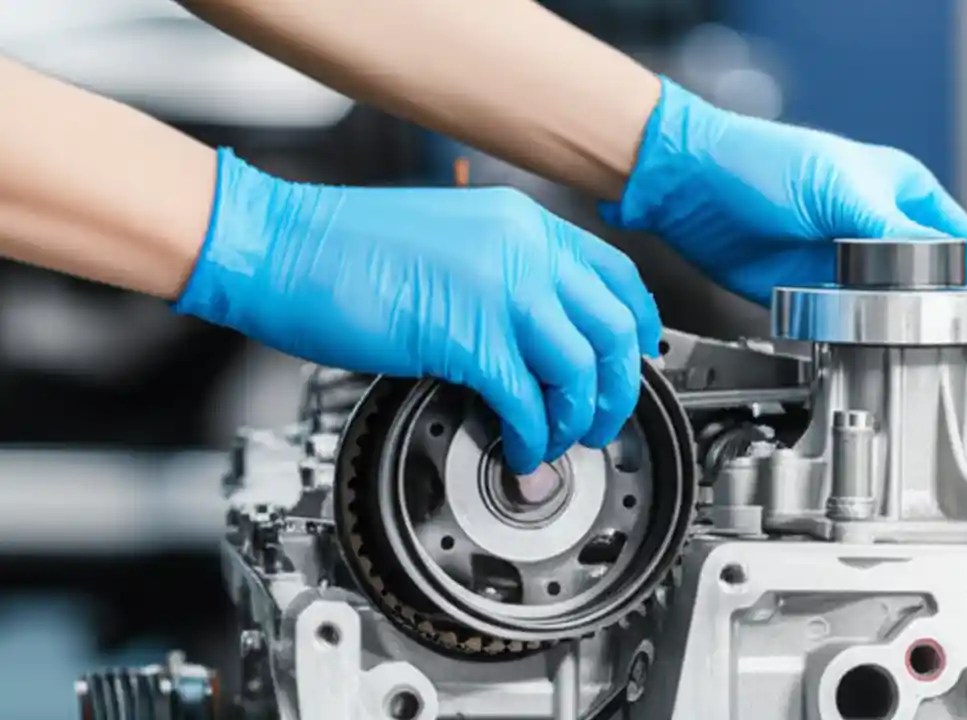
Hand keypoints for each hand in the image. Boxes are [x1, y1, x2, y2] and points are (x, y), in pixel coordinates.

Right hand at [177, 150, 660, 472]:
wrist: (279, 247)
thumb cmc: (346, 250)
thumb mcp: (450, 242)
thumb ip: (503, 276)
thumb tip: (536, 334)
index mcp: (522, 224)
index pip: (616, 276)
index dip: (637, 326)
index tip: (636, 360)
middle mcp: (523, 250)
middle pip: (612, 328)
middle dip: (616, 388)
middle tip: (600, 421)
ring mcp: (499, 290)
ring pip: (580, 368)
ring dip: (575, 418)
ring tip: (555, 443)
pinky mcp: (466, 336)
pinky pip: (526, 399)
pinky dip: (531, 435)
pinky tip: (517, 449)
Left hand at [601, 77, 966, 379]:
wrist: (689, 186)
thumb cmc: (757, 163)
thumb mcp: (837, 189)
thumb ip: (890, 231)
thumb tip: (939, 267)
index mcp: (902, 196)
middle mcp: (880, 234)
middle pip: (937, 290)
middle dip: (958, 326)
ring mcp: (845, 268)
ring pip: (896, 316)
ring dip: (912, 342)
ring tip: (933, 372)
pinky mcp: (811, 296)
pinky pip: (850, 329)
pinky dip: (865, 347)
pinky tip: (875, 364)